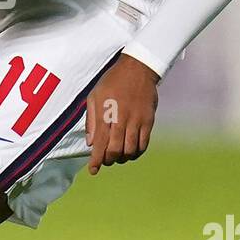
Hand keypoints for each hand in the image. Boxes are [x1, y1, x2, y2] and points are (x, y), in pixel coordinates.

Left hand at [85, 54, 159, 173]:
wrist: (138, 68)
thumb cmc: (112, 81)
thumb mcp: (94, 96)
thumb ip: (91, 120)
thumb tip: (91, 143)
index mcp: (105, 113)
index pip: (100, 143)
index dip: (96, 160)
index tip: (93, 170)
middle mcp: (121, 119)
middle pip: (115, 150)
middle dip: (109, 160)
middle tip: (106, 161)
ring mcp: (136, 120)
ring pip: (130, 150)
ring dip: (122, 158)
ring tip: (118, 156)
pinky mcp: (148, 121)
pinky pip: (144, 144)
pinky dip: (137, 152)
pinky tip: (131, 151)